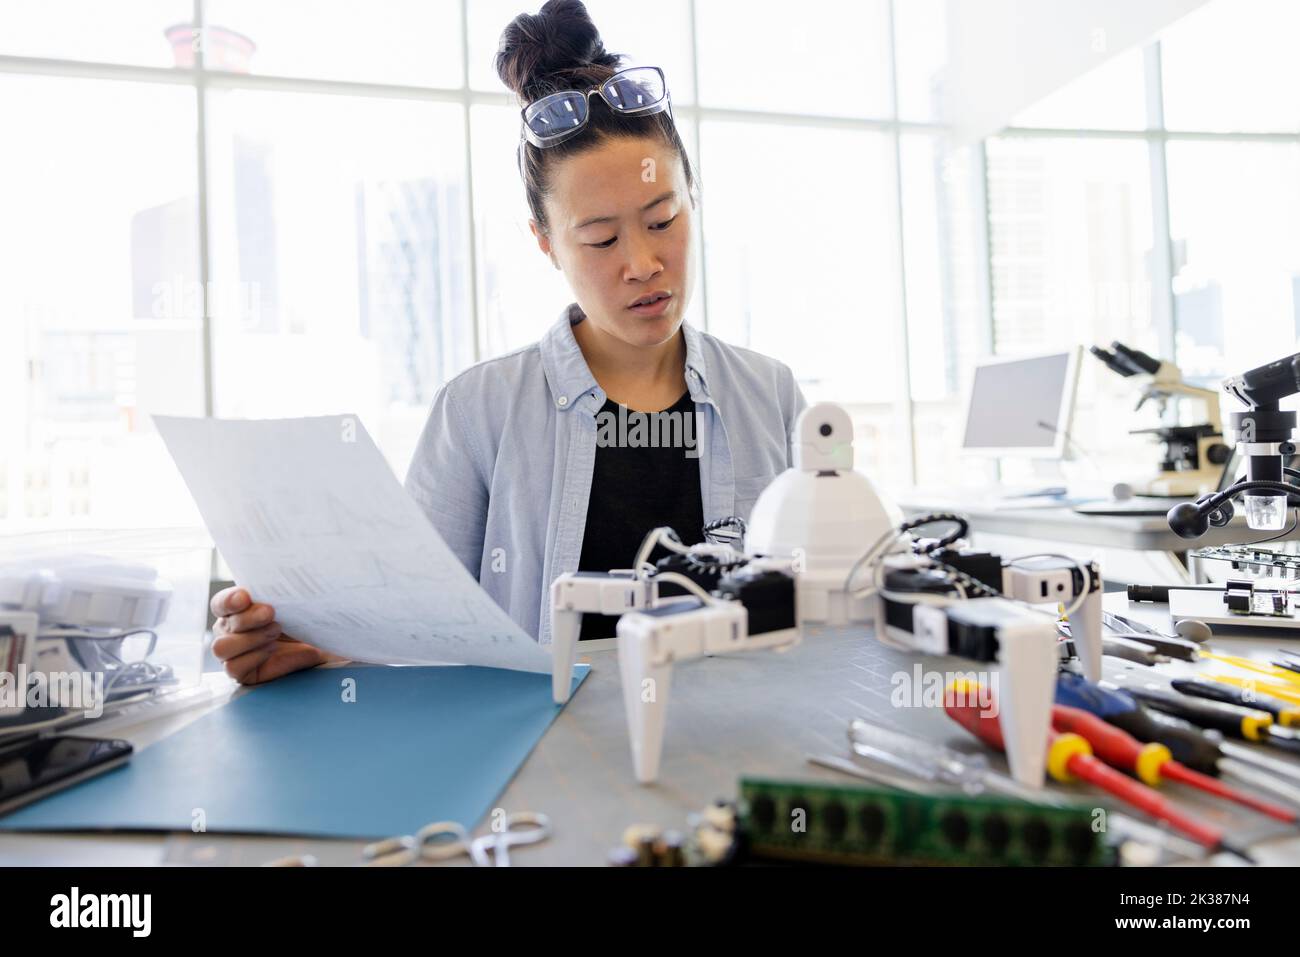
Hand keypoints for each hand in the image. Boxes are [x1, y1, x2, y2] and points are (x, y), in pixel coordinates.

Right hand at [209, 586, 345, 684]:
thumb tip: (279, 577)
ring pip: (222, 647)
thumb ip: (278, 592)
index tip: (246, 596)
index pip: (221, 604)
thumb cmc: (303, 619)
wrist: (321, 645)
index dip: (229, 600)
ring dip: (249, 639)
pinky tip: (270, 649)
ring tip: (274, 632)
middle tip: (270, 613)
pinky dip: (252, 657)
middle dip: (247, 619)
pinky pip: (234, 667)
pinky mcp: (241, 672)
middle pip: (222, 626)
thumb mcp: (293, 603)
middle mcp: (229, 631)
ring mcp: (233, 653)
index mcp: (236, 610)